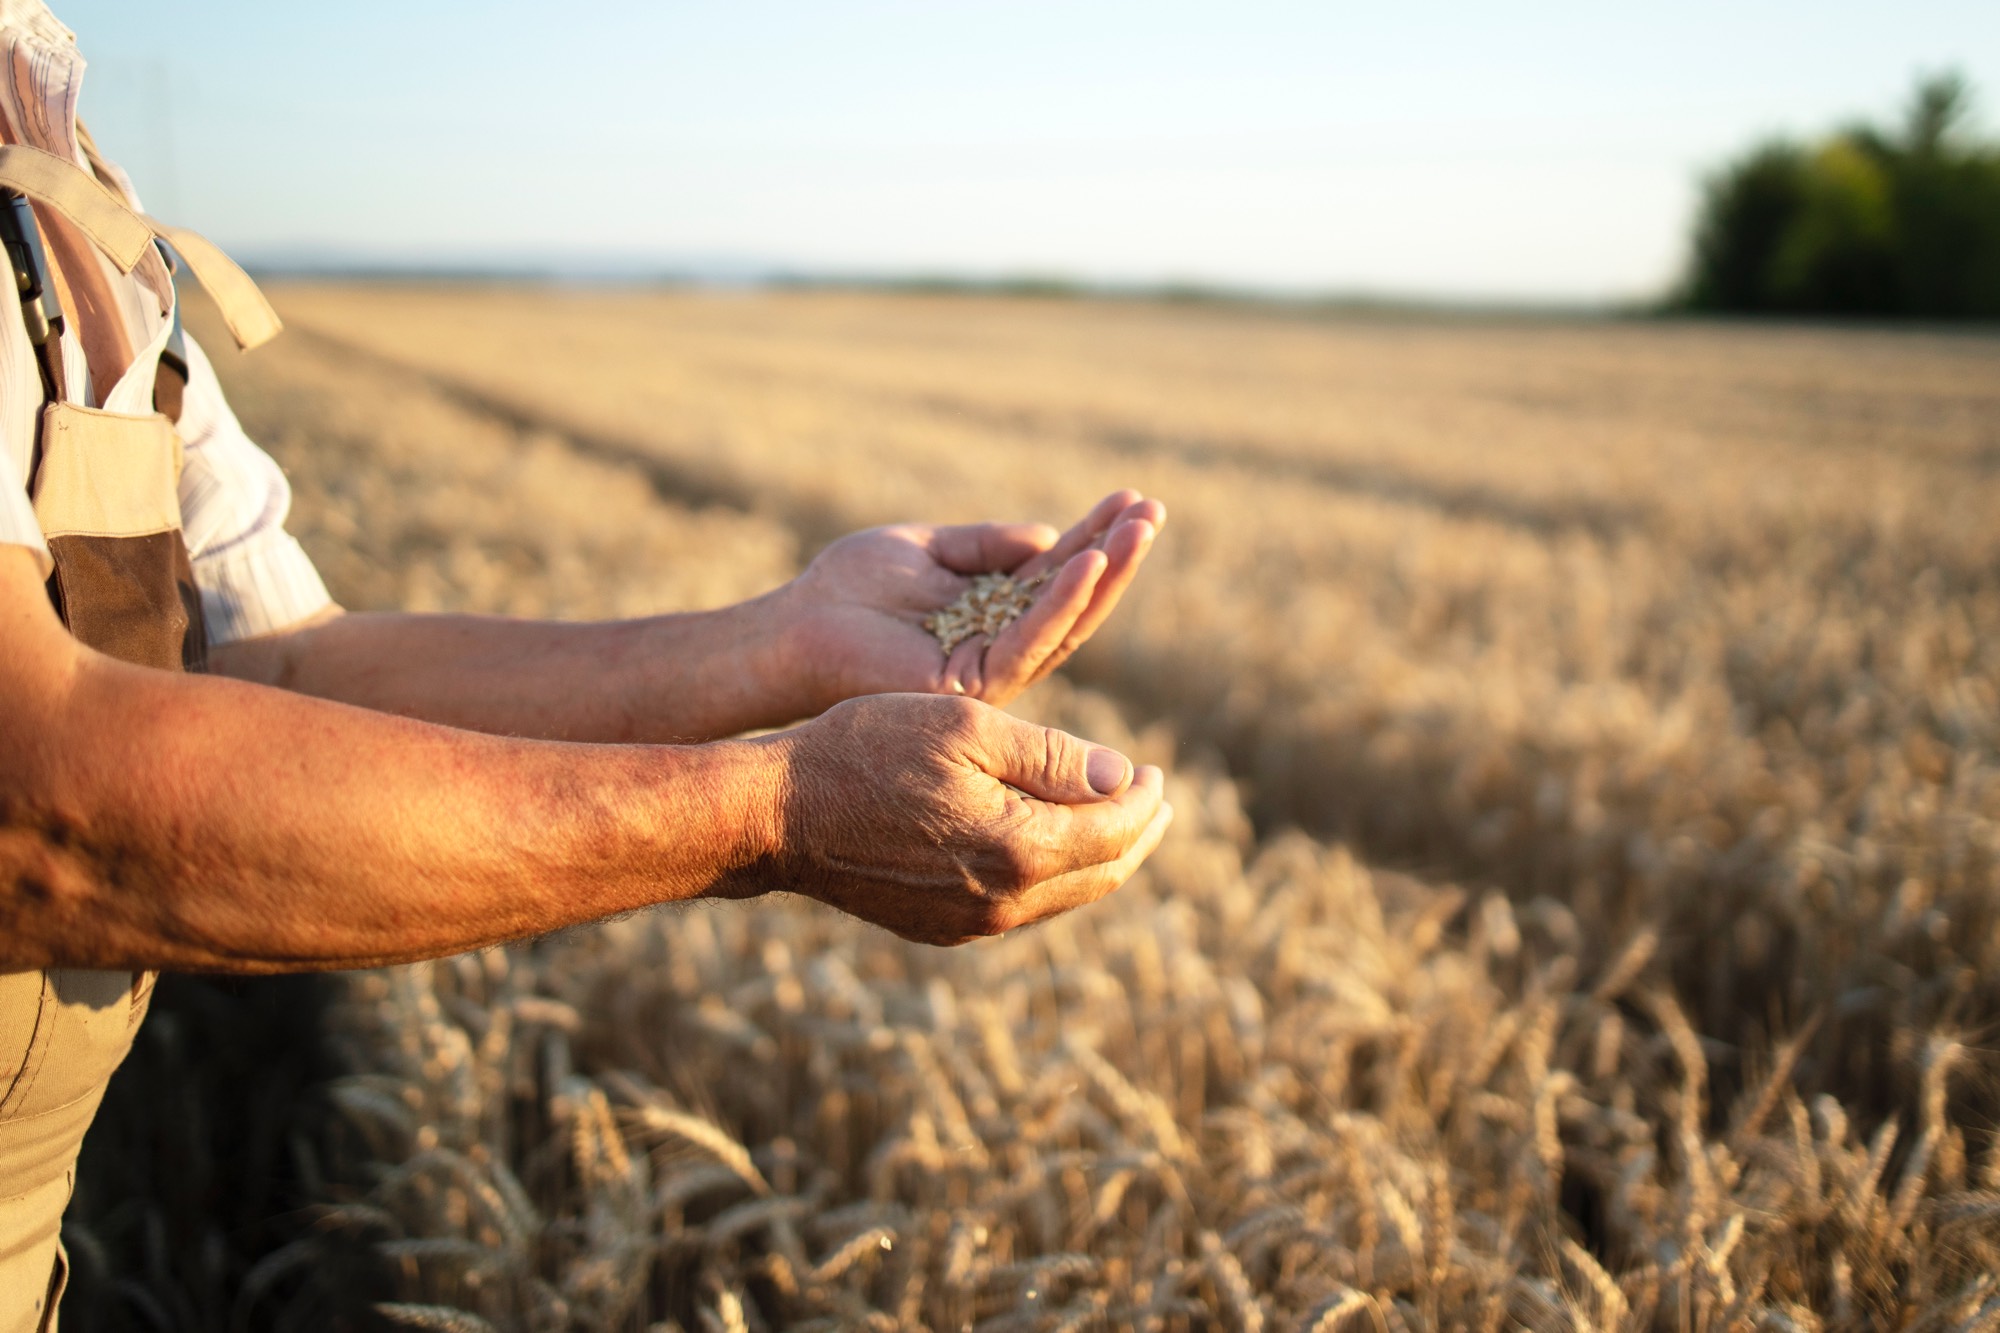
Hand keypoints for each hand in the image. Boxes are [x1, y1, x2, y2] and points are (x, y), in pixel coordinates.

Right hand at [759, 693, 1172, 943]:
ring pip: (1065, 896)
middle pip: (1102, 874)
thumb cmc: (867, 751)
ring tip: (1115, 821)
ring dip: (1099, 857)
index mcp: (1020, 850)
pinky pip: (1022, 907)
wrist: (777, 815)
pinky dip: (1052, 874)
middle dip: (1137, 835)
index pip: (1115, 830)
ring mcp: (970, 925)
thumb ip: (1053, 756)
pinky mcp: (941, 928)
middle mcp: (1004, 903)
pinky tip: (1049, 844)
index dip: (1145, 798)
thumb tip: (1123, 778)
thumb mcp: (967, 728)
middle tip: (1157, 800)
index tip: (1157, 770)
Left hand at [782, 490, 1164, 709]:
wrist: (794, 628)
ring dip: (1105, 574)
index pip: (1058, 574)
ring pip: (1065, 623)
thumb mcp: (927, 547)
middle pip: (1075, 602)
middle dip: (1117, 556)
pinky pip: (1028, 640)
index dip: (1096, 537)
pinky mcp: (973, 683)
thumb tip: (1050, 536)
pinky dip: (1060, 602)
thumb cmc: (849, 588)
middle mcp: (1001, 645)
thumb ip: (986, 543)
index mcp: (993, 612)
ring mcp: (991, 669)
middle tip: (1154, 512)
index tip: (1132, 499)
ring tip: (1138, 530)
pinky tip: (1087, 563)